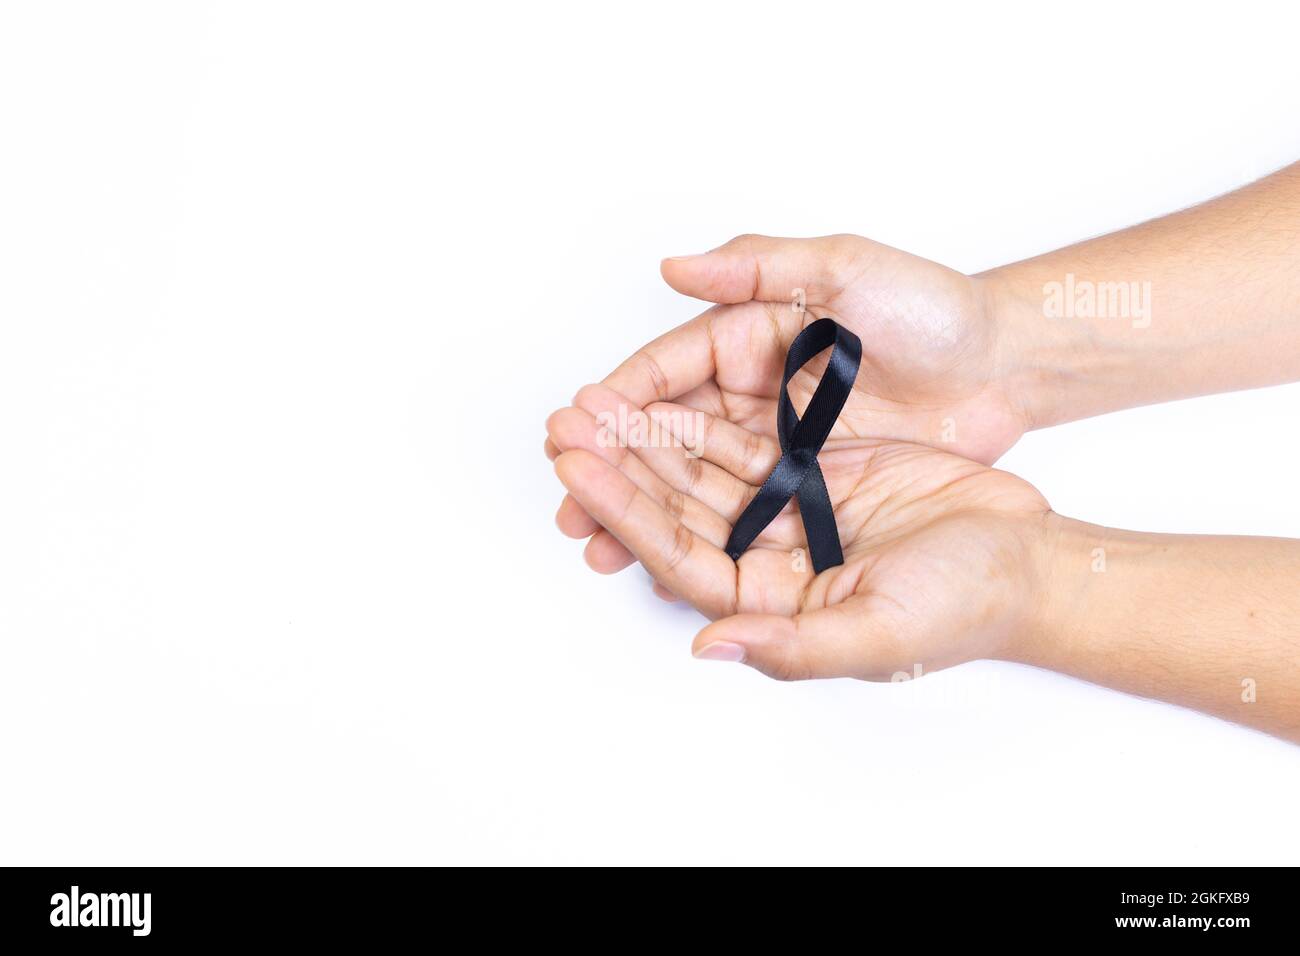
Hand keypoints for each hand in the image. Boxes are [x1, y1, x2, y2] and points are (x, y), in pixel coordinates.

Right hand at [547, 233, 1032, 575]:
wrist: (1004, 367)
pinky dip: (695, 532)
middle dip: (613, 465)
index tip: (576, 429)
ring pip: (690, 479)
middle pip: (665, 433)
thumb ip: (763, 265)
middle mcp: (749, 391)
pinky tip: (657, 558)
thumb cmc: (932, 310)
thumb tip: (675, 266)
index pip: (667, 371)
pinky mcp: (803, 486)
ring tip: (593, 541)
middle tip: (567, 497)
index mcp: (747, 335)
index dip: (619, 402)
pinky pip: (737, 512)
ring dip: (640, 508)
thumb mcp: (849, 268)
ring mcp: (774, 443)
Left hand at [547, 383, 1052, 680]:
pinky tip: (662, 393)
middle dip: (618, 465)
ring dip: (648, 437)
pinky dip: (700, 417)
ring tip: (595, 402)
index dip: (623, 513)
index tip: (578, 470)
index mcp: (768, 604)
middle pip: (675, 507)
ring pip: (700, 469)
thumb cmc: (966, 604)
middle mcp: (766, 558)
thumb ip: (794, 646)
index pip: (676, 555)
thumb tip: (709, 648)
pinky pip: (743, 440)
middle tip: (565, 422)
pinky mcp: (814, 470)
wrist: (1031, 557)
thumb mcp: (879, 632)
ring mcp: (788, 511)